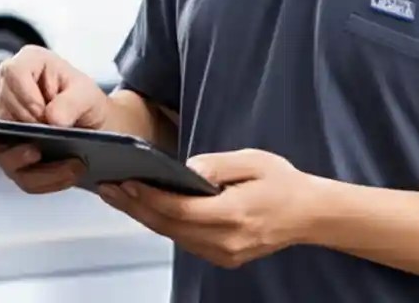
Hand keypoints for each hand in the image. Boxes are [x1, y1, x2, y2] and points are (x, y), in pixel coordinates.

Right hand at [0, 45, 109, 193]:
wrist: (92, 128)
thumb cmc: (85, 103)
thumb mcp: (88, 96)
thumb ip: (72, 102)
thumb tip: (52, 119)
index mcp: (26, 65)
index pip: (11, 74)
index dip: (26, 97)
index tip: (44, 115)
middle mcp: (4, 91)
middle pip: (1, 114)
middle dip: (30, 132)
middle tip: (58, 138)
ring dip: (33, 161)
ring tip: (68, 164)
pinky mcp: (4, 150)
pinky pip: (13, 170)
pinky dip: (41, 177)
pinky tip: (66, 173)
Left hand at [97, 148, 321, 268]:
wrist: (311, 215)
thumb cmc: (283, 183)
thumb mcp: (253, 161)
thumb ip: (217, 165)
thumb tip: (185, 169)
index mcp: (234, 214)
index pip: (180, 209)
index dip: (148, 196)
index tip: (125, 182)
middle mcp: (226, 240)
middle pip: (169, 226)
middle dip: (135, 206)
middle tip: (107, 188)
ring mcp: (225, 253)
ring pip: (173, 236)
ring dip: (144, 216)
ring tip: (118, 195)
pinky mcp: (224, 257)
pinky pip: (185, 241)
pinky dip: (163, 224)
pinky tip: (146, 207)